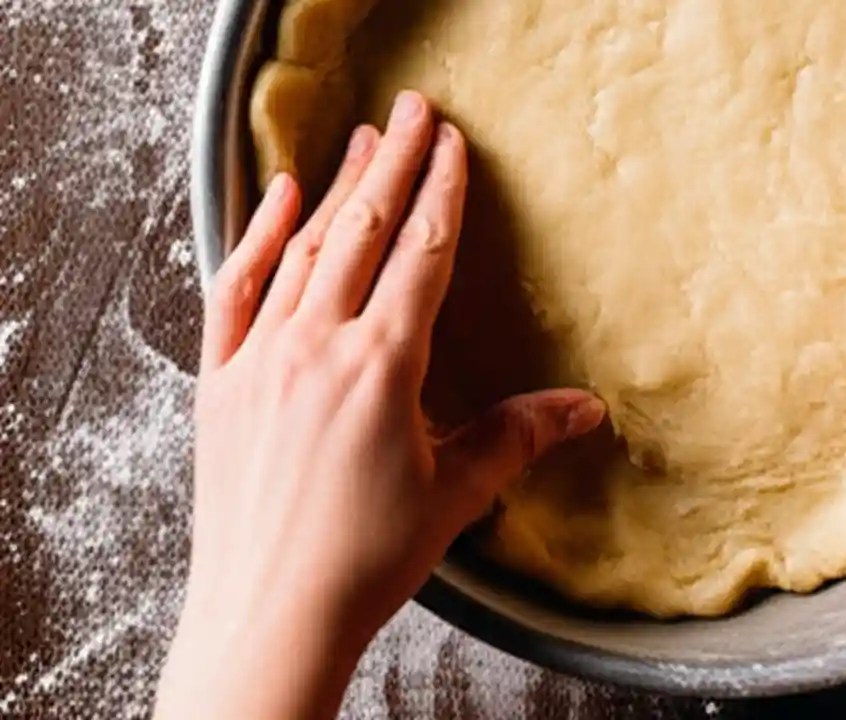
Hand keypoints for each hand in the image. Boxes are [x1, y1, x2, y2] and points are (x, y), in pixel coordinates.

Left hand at [155, 91, 604, 718]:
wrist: (271, 613)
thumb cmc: (367, 559)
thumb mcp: (457, 493)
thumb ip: (520, 434)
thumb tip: (587, 407)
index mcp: (382, 366)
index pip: (420, 255)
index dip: (442, 192)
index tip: (453, 144)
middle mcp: (317, 346)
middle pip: (365, 232)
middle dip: (395, 163)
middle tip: (414, 109)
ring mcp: (261, 358)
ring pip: (305, 250)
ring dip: (338, 190)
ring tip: (364, 141)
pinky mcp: (221, 381)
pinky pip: (234, 291)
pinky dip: (256, 238)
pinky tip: (276, 198)